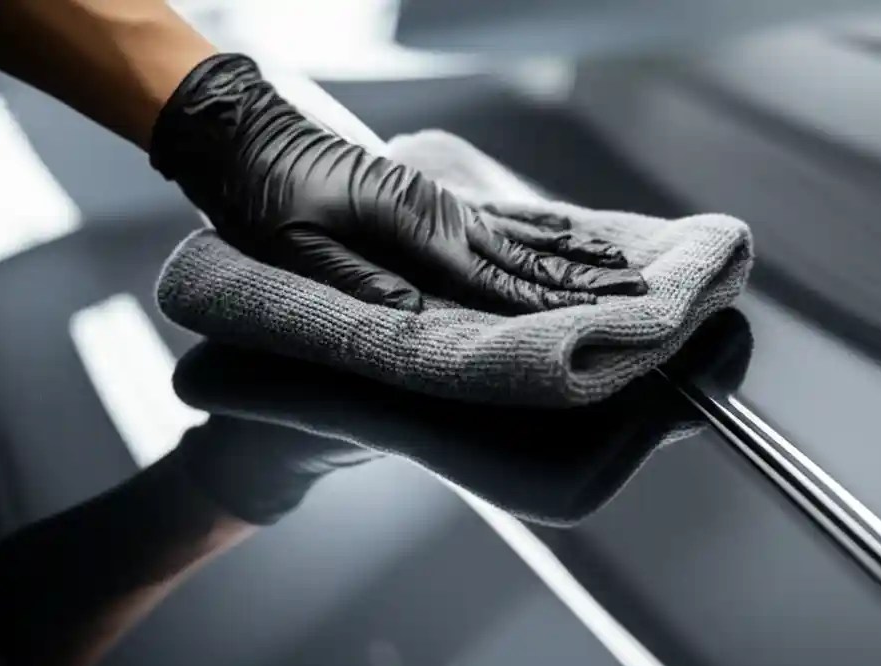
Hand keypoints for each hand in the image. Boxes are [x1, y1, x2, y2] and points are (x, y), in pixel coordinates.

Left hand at [149, 54, 647, 312]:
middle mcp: (436, 209)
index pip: (488, 274)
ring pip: (520, 234)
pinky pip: (498, 217)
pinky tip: (563, 234)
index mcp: (408, 223)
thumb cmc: (260, 192)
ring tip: (621, 267)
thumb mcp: (291, 247)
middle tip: (638, 293)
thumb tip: (412, 317)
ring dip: (572, 254)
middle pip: (523, 253)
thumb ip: (355, 280)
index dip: (543, 300)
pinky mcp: (429, 198)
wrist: (242, 133)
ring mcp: (437, 200)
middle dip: (582, 277)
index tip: (596, 316)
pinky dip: (539, 228)